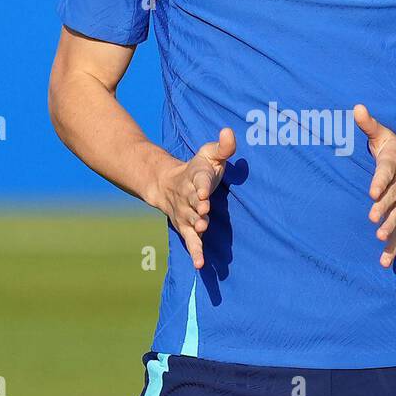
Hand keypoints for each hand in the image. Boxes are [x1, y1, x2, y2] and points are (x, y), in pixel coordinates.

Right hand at [157, 128, 235, 269]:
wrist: (167, 185)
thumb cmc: (198, 169)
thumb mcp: (209, 154)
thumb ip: (222, 146)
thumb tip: (229, 132)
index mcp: (196, 178)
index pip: (198, 181)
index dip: (201, 186)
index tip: (203, 191)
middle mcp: (189, 198)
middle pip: (193, 203)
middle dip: (198, 207)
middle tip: (203, 211)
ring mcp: (186, 214)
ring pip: (191, 221)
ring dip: (196, 226)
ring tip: (201, 230)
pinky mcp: (187, 228)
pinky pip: (191, 242)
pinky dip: (195, 252)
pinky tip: (200, 264)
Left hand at [354, 104, 395, 267]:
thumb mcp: (385, 136)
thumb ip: (369, 125)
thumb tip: (356, 108)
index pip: (386, 173)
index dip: (380, 182)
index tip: (373, 191)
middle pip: (394, 198)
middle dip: (385, 209)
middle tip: (374, 219)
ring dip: (391, 228)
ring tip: (381, 238)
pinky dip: (395, 247)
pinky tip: (385, 262)